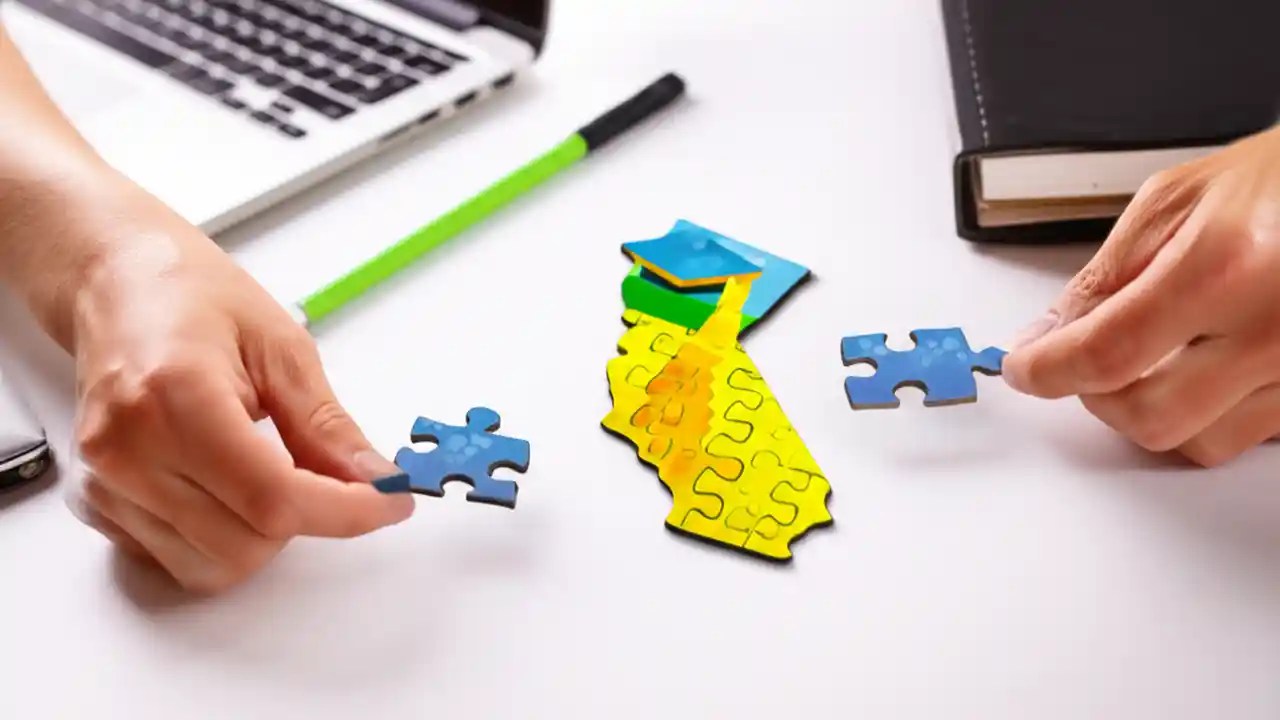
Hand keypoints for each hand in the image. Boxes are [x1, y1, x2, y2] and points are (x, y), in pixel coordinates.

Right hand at [48, 181, 411, 592]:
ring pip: (214, 567)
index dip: (344, 511)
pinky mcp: (99, 504)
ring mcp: (106, 482)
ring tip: (269, 469)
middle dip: (307, 520)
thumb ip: (327, 426)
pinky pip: (179, 559)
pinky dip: (223, 537)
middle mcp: (128, 449)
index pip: (273, 497)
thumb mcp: (282, 347)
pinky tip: (228, 483)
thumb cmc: (191, 296)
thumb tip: (375, 480)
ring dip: (265, 537)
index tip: (390, 501)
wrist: (117, 284)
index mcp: (174, 396)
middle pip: (246, 544)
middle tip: (330, 476)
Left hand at [1003, 125, 1279, 466]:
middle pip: (1151, 417)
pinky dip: (1212, 412)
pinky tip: (1208, 365)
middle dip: (1099, 396)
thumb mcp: (1177, 200)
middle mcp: (1276, 328)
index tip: (1024, 368)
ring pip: (1201, 441)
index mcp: (1229, 267)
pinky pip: (1249, 435)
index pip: (1107, 354)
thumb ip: (1106, 276)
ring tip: (1158, 355)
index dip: (1048, 370)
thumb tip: (1051, 335)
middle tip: (1085, 361)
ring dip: (1157, 408)